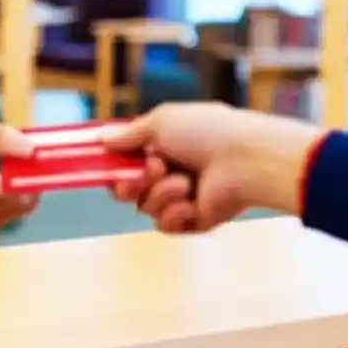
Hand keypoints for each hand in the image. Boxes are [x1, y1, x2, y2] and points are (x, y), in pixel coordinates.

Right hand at [0, 119, 38, 233]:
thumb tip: (32, 150)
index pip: (3, 190)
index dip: (28, 181)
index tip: (40, 165)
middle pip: (13, 205)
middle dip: (29, 187)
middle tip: (29, 166)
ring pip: (13, 214)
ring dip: (21, 195)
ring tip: (11, 174)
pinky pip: (3, 219)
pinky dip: (10, 204)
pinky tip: (1, 187)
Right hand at [100, 102, 322, 233]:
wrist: (245, 161)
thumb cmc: (206, 132)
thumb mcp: (161, 122)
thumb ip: (129, 134)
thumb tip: (101, 139)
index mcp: (164, 146)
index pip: (126, 161)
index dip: (115, 166)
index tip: (108, 165)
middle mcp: (171, 171)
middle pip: (128, 189)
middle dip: (132, 183)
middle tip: (151, 171)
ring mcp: (182, 197)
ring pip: (146, 207)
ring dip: (160, 194)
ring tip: (183, 183)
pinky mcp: (194, 221)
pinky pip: (166, 225)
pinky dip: (174, 214)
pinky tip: (190, 204)